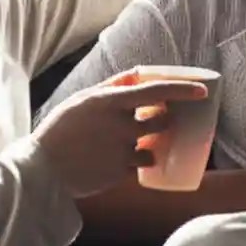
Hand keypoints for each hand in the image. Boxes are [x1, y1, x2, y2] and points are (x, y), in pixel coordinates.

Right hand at [34, 69, 207, 197]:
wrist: (43, 169)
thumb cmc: (60, 129)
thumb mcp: (82, 99)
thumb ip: (112, 85)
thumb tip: (138, 73)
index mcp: (110, 102)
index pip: (156, 91)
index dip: (183, 90)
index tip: (202, 91)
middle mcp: (121, 125)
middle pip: (161, 122)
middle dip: (164, 121)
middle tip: (156, 120)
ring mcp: (122, 150)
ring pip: (153, 147)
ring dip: (150, 144)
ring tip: (132, 143)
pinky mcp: (121, 172)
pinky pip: (139, 165)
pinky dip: (135, 162)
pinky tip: (117, 159)